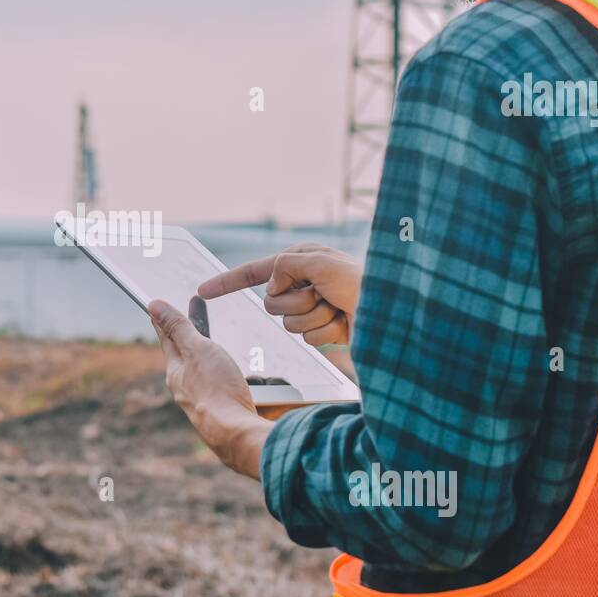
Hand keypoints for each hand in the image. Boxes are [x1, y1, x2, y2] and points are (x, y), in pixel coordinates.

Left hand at [148, 299, 271, 479]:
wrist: (236, 434)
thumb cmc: (217, 390)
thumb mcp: (197, 349)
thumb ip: (179, 327)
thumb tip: (154, 306)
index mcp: (175, 371)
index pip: (167, 339)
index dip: (164, 320)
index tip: (157, 308)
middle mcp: (184, 388)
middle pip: (181, 356)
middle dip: (183, 337)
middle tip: (184, 322)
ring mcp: (201, 402)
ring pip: (197, 373)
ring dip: (200, 357)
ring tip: (205, 347)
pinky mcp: (219, 412)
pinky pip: (213, 387)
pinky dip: (214, 374)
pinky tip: (223, 377)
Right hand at [197, 242, 361, 347]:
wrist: (394, 316)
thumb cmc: (363, 284)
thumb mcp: (320, 262)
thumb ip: (286, 266)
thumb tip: (273, 286)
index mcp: (302, 259)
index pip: (256, 270)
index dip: (228, 281)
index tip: (203, 290)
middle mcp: (305, 281)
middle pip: (271, 302)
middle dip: (295, 303)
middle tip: (323, 297)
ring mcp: (314, 307)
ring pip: (287, 322)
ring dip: (313, 319)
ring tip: (338, 310)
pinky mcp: (323, 328)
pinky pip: (305, 337)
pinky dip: (324, 332)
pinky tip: (344, 324)